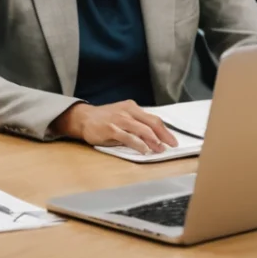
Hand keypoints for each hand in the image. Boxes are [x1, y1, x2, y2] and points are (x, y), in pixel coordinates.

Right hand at [51, 100, 179, 154]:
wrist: (83, 118)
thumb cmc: (105, 119)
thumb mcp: (123, 116)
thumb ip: (136, 124)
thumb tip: (154, 137)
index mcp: (132, 108)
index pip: (153, 119)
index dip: (165, 130)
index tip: (172, 140)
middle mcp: (127, 112)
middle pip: (151, 123)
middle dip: (163, 136)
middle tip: (170, 146)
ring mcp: (119, 120)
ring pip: (142, 129)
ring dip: (153, 140)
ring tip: (159, 149)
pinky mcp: (111, 129)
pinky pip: (128, 137)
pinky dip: (138, 144)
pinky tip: (144, 150)